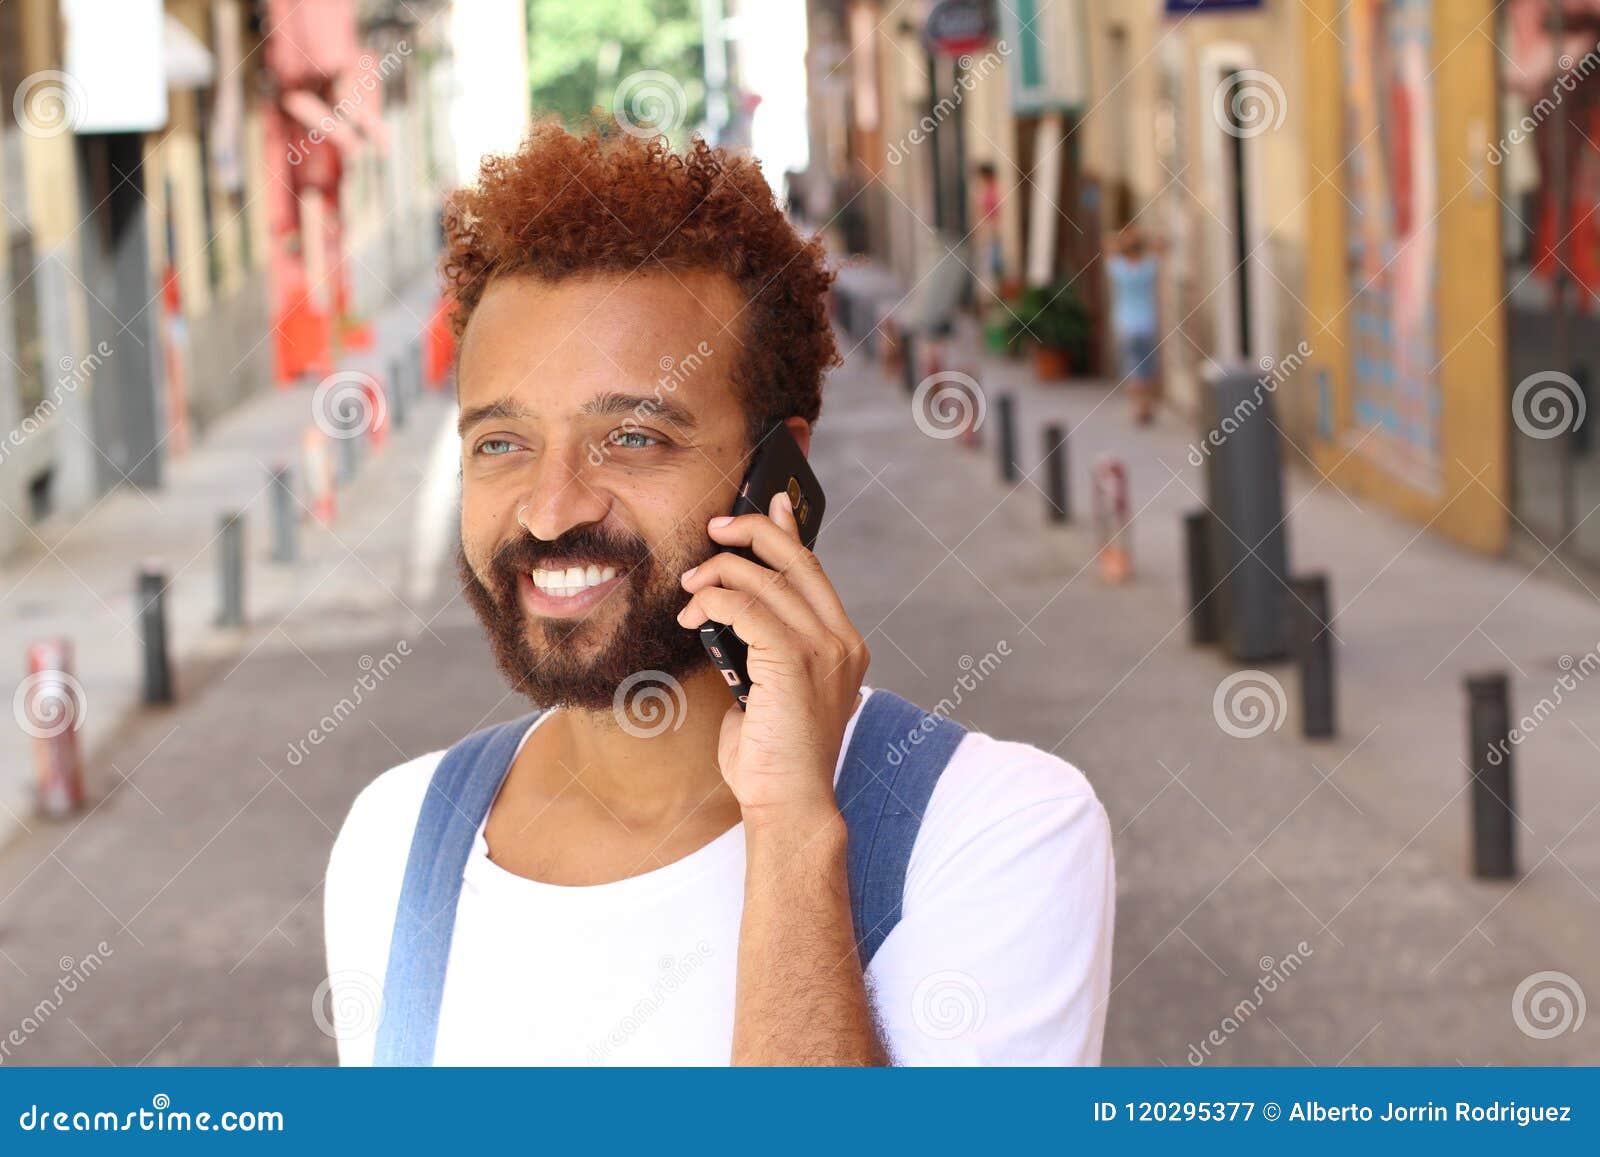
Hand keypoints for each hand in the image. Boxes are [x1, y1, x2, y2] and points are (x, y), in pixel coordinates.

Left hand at [676, 492, 869, 830]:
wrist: (790, 805)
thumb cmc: (773, 758)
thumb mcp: (770, 691)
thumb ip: (763, 653)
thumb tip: (731, 618)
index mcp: (843, 645)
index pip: (814, 571)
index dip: (790, 530)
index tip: (771, 501)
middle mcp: (841, 641)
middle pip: (796, 560)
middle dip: (752, 533)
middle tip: (715, 527)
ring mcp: (824, 650)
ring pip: (766, 581)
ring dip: (719, 575)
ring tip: (689, 590)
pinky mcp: (796, 662)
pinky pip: (748, 609)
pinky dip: (715, 601)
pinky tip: (694, 613)